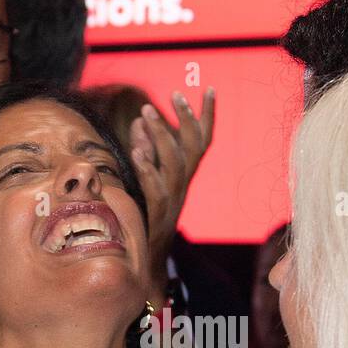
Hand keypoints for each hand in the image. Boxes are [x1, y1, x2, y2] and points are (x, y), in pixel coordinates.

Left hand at [129, 89, 215, 271]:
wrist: (148, 259)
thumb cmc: (146, 215)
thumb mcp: (147, 178)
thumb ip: (144, 149)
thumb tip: (137, 121)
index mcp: (185, 175)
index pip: (203, 141)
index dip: (208, 116)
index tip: (210, 88)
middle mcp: (184, 184)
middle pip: (193, 148)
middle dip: (186, 119)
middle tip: (175, 94)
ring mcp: (174, 198)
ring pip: (175, 164)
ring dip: (161, 136)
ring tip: (145, 113)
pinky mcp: (159, 212)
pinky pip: (156, 187)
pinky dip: (147, 168)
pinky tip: (136, 151)